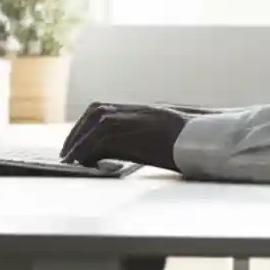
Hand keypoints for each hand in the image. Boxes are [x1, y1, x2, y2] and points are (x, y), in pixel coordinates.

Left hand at [61, 102, 192, 170]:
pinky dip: (87, 147)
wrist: (202, 141)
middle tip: (67, 153)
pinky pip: (101, 136)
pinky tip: (81, 161)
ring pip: (95, 120)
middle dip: (78, 131)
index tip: (76, 142)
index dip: (87, 125)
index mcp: (142, 111)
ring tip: (71, 158)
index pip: (105, 109)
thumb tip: (118, 153)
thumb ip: (142, 137)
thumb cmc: (189, 144)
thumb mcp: (163, 137)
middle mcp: (136, 110)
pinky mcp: (133, 129)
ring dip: (79, 139)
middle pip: (96, 111)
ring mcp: (135, 117)